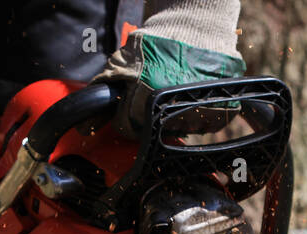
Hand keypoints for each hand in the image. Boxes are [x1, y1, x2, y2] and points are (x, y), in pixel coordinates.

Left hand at [92, 5, 245, 138]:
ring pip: (177, 131)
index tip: (130, 103)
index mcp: (145, 103)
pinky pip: (203, 127)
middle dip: (148, 116)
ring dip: (172, 116)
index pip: (126, 129)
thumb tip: (87, 127)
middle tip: (153, 92)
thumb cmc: (155, 44)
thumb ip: (104, 93)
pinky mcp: (219, 115)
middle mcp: (173, 114)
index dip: (125, 116)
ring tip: (172, 90)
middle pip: (152, 133)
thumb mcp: (122, 63)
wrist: (194, 28)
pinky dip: (196, 115)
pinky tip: (189, 96)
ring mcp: (199, 116)